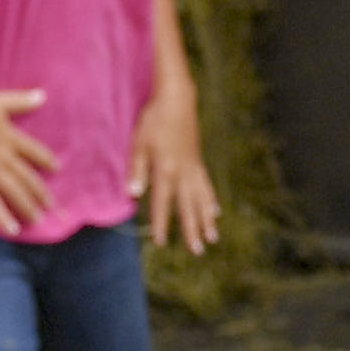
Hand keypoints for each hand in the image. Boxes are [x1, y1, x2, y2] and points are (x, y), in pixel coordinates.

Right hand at [0, 85, 58, 236]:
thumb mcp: (0, 101)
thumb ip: (21, 101)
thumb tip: (42, 95)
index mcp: (11, 137)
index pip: (35, 152)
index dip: (46, 160)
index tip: (57, 169)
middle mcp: (5, 156)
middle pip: (28, 178)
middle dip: (40, 193)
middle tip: (51, 206)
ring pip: (15, 192)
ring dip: (27, 207)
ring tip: (36, 220)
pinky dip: (2, 218)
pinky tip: (12, 230)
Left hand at [130, 82, 221, 254]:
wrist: (178, 100)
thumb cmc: (154, 120)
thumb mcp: (139, 143)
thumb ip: (137, 169)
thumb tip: (134, 194)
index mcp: (165, 169)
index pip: (162, 202)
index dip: (161, 223)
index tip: (161, 241)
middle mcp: (183, 173)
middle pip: (188, 207)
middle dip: (192, 229)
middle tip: (198, 250)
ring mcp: (194, 168)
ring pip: (202, 200)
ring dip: (206, 220)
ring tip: (212, 238)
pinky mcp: (198, 162)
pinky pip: (207, 186)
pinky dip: (211, 200)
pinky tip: (215, 211)